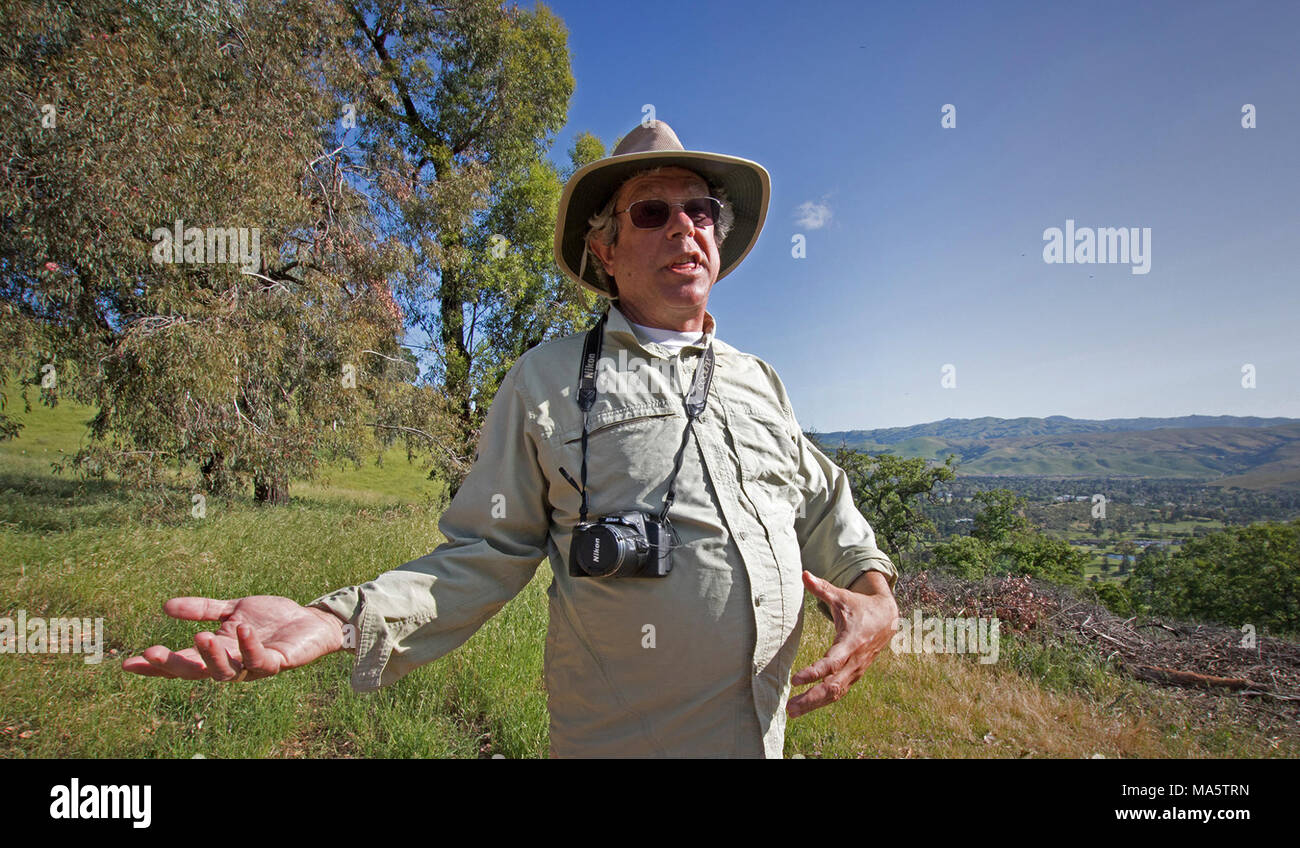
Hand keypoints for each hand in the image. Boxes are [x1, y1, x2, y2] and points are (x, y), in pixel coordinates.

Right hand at [121, 596, 345, 681]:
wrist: (311, 621)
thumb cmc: (272, 620)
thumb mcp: (233, 609)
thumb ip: (202, 609)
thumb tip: (165, 607)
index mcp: (217, 652)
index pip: (181, 663)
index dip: (156, 666)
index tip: (128, 663)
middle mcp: (231, 664)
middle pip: (197, 672)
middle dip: (175, 665)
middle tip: (153, 653)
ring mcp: (253, 667)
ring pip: (226, 673)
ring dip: (211, 657)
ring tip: (199, 636)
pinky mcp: (277, 663)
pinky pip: (260, 660)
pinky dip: (249, 646)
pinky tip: (241, 629)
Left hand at [787, 570, 897, 718]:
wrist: (886, 618)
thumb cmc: (858, 606)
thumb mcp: (841, 596)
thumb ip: (822, 588)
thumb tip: (804, 574)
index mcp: (851, 642)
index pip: (832, 662)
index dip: (815, 672)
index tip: (796, 679)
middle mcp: (854, 661)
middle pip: (833, 686)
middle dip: (811, 699)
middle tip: (789, 708)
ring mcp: (855, 671)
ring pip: (835, 694)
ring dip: (814, 705)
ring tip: (791, 712)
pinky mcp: (853, 676)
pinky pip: (838, 693)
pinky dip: (822, 702)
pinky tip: (804, 707)